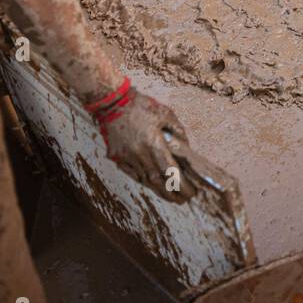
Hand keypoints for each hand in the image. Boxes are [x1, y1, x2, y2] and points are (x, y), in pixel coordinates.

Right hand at [95, 86, 198, 202]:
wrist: (111, 102)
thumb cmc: (140, 105)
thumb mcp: (166, 113)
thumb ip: (178, 132)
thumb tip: (186, 148)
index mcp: (153, 144)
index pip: (170, 172)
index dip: (182, 185)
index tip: (191, 192)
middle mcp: (139, 155)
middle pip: (158, 182)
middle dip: (172, 194)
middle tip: (183, 200)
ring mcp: (126, 158)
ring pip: (145, 180)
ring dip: (159, 190)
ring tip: (171, 197)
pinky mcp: (117, 158)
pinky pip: (133, 174)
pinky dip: (144, 180)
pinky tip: (154, 184)